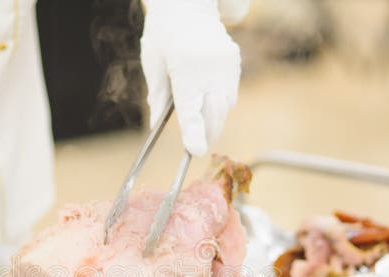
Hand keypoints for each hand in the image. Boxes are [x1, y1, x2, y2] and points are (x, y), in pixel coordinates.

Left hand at [140, 0, 240, 156]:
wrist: (188, 4)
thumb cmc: (164, 33)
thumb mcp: (153, 62)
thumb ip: (158, 95)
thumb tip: (156, 125)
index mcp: (186, 66)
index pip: (191, 108)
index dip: (193, 133)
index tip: (194, 151)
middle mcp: (211, 66)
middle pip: (214, 112)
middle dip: (206, 132)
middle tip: (196, 146)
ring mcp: (227, 64)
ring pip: (225, 106)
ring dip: (214, 120)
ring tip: (202, 126)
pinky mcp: (234, 62)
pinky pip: (230, 93)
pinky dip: (220, 104)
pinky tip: (208, 101)